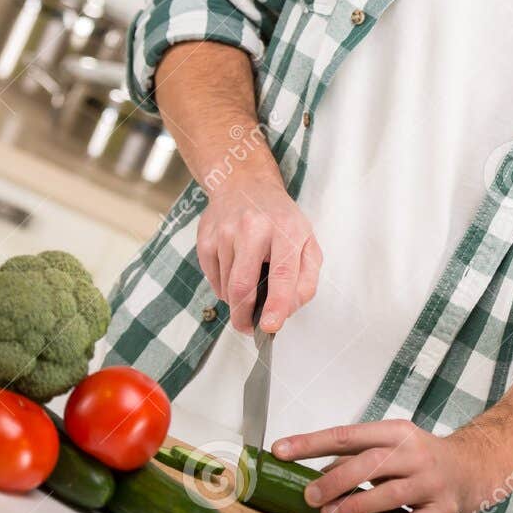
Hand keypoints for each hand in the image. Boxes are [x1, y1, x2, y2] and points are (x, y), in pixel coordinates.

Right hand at [195, 177, 320, 334]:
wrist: (244, 184)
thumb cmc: (280, 218)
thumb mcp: (306, 240)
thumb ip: (306, 277)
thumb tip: (288, 309)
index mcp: (286, 229)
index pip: (283, 273)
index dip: (277, 304)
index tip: (271, 327)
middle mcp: (254, 228)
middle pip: (243, 286)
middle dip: (245, 316)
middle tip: (250, 329)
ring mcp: (226, 232)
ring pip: (227, 287)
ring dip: (237, 300)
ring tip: (249, 284)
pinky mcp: (206, 238)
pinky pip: (212, 279)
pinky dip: (224, 287)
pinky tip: (234, 271)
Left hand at [271, 420, 491, 512]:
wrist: (473, 469)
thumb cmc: (422, 458)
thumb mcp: (392, 446)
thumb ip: (358, 458)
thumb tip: (319, 475)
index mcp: (398, 432)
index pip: (348, 434)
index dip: (312, 442)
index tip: (281, 449)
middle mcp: (416, 453)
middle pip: (368, 463)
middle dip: (333, 481)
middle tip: (310, 497)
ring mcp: (431, 482)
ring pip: (387, 494)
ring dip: (353, 507)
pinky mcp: (441, 510)